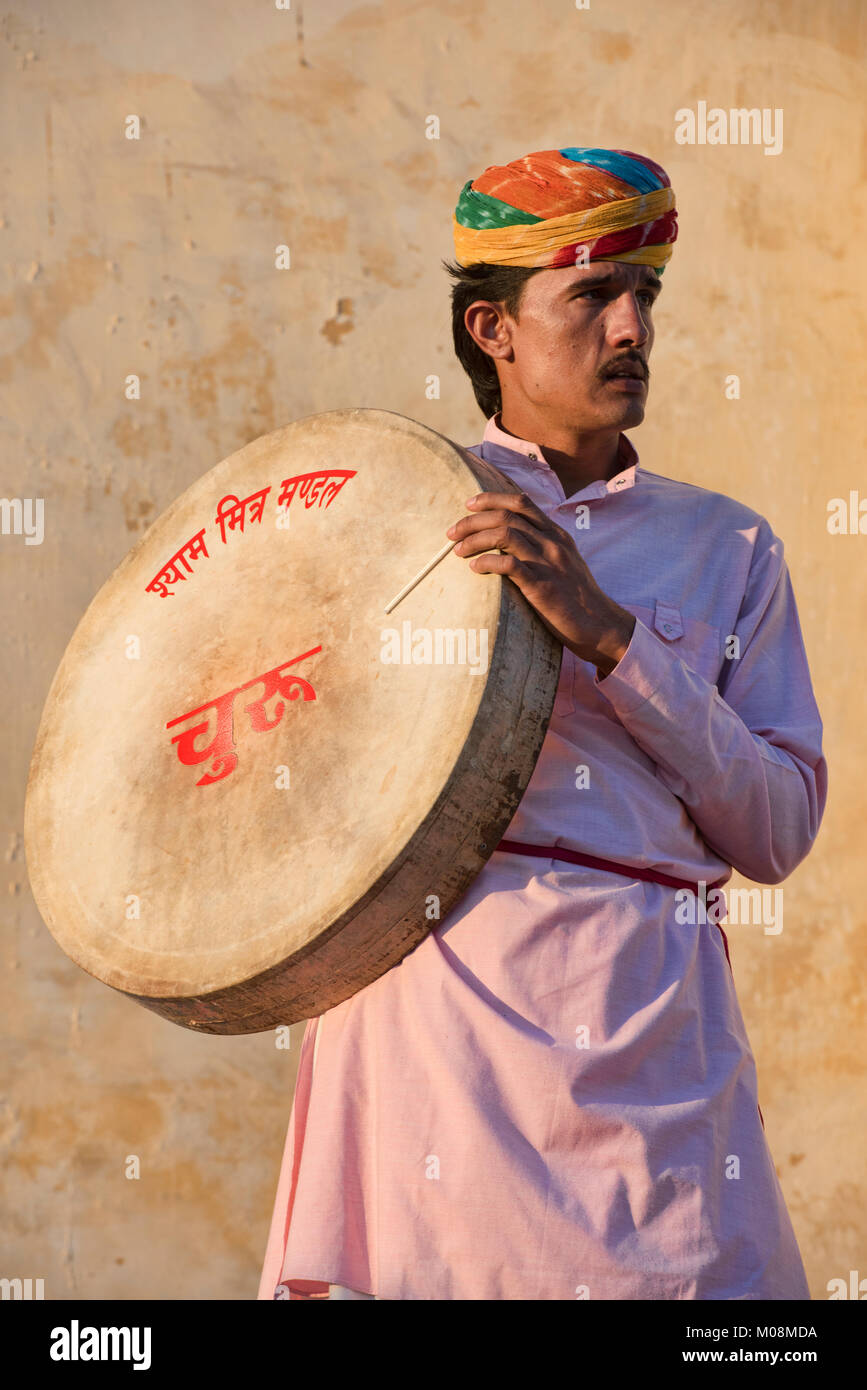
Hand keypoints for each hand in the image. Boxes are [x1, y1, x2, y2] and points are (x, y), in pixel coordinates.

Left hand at [446, 490, 634, 676]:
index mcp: (556, 534)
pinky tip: (475, 568)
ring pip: (505, 534)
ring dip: (475, 539)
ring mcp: (548, 563)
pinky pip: (510, 564)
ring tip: (458, 551)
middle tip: (452, 533)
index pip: (521, 502)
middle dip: (472, 520)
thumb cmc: (576, 599)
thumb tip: (508, 543)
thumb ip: (541, 548)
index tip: (469, 505)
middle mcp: (552, 542)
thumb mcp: (563, 563)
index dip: (491, 499)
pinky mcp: (542, 586)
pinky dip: (487, 561)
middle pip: (506, 515)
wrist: (600, 625)